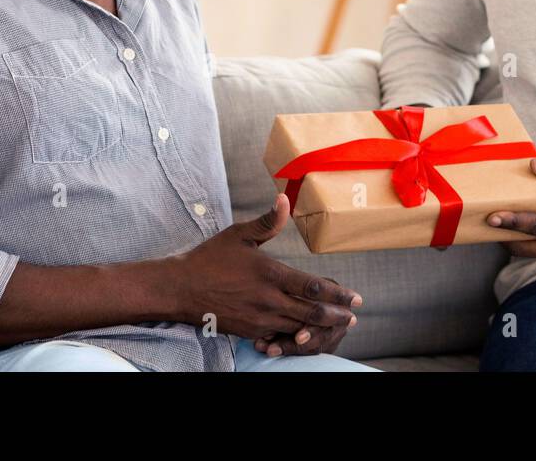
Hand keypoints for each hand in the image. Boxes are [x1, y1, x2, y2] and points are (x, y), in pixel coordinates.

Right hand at [166, 194, 362, 353]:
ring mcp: (259, 319)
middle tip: (353, 317)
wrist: (180, 289)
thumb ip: (267, 221)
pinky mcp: (250, 332)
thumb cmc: (209, 258)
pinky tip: (305, 335)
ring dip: (319, 329)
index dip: (337, 293)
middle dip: (336, 316)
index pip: (312, 287)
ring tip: (337, 326)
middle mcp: (268, 300)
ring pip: (298, 328)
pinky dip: (295, 337)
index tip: (354, 297)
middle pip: (311, 313)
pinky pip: (279, 336)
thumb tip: (285, 198)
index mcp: (270, 274)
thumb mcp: (239, 235)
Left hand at [487, 157, 535, 266]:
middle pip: (525, 247)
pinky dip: (521, 239)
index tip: (491, 217)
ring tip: (491, 218)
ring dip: (510, 237)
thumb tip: (533, 165)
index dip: (513, 222)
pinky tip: (510, 222)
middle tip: (479, 217)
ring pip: (527, 251)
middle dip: (502, 234)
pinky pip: (534, 250)